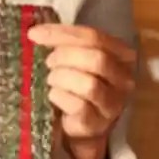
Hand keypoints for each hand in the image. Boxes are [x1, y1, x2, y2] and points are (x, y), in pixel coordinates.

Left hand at [28, 24, 136, 158]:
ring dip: (61, 78)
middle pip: (97, 59)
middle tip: (49, 63)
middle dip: (64, 57)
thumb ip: (63, 42)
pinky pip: (78, 106)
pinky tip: (54, 96)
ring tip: (52, 80)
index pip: (94, 37)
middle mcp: (124, 80)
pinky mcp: (97, 125)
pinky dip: (59, 97)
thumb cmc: (74, 84)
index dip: (61, 34)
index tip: (34, 34)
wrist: (77, 126)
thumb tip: (35, 32)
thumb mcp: (73, 58)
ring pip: (89, 84)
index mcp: (121, 56)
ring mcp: (113, 105)